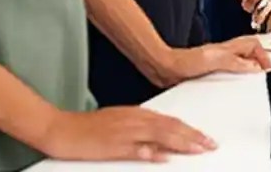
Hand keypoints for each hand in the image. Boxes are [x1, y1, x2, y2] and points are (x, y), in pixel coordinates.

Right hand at [35, 107, 216, 162]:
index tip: (206, 138)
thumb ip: (141, 133)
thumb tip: (161, 145)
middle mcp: (133, 120)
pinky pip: (132, 149)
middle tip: (210, 145)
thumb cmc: (87, 128)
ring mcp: (122, 132)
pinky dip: (147, 152)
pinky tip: (160, 156)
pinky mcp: (110, 146)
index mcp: (136, 114)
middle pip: (170, 127)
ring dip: (180, 142)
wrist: (59, 127)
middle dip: (193, 137)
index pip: (170, 121)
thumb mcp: (119, 123)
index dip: (190, 130)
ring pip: (158, 135)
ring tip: (197, 149)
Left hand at [153, 36, 270, 87]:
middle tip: (265, 74)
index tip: (268, 69)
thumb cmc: (185, 62)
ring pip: (239, 63)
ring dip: (248, 71)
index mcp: (228, 48)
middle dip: (260, 61)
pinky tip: (233, 90)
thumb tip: (254, 67)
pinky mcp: (209, 73)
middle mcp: (224, 54)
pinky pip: (228, 74)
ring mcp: (217, 63)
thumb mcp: (214, 60)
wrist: (165, 69)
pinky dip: (235, 80)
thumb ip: (236, 62)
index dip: (264, 55)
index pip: (253, 45)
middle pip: (249, 53)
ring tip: (254, 81)